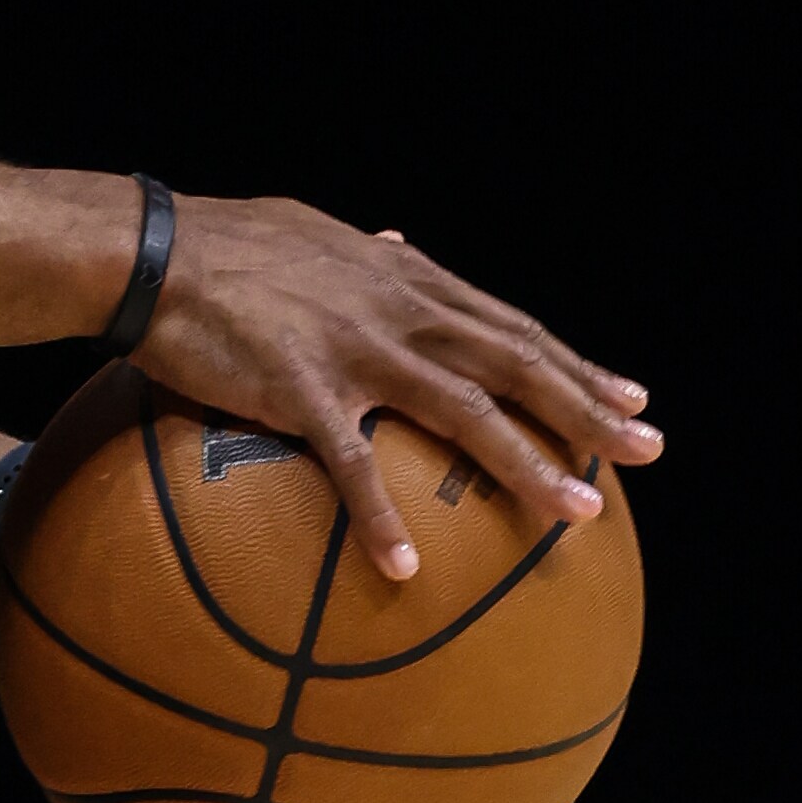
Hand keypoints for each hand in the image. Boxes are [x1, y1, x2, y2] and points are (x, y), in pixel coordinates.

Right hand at [145, 199, 661, 582]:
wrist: (154, 253)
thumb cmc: (225, 245)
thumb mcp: (315, 234)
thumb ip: (366, 252)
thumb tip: (398, 245)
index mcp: (406, 279)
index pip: (511, 326)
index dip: (575, 363)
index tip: (630, 397)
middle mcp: (400, 310)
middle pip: (515, 364)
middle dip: (588, 409)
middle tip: (648, 451)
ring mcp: (358, 349)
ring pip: (466, 411)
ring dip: (528, 463)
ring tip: (579, 512)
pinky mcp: (302, 388)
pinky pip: (353, 464)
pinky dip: (380, 517)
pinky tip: (405, 568)